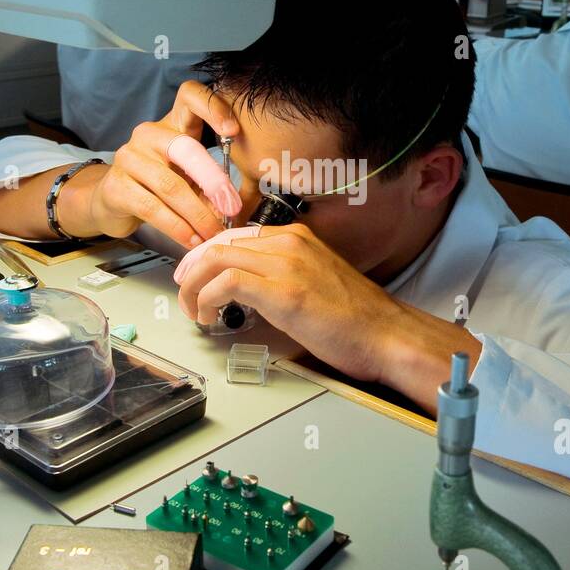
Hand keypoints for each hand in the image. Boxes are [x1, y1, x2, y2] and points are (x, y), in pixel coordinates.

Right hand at [80, 80, 239, 247]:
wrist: (111, 201)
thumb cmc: (156, 185)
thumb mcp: (188, 178)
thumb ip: (209, 186)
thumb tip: (230, 206)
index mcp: (171, 123)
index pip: (189, 95)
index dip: (213, 107)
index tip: (233, 131)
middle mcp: (147, 134)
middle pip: (185, 148)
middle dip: (214, 181)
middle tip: (232, 207)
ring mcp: (128, 158)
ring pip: (170, 186)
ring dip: (197, 215)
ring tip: (214, 233)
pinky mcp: (116, 187)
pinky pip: (153, 209)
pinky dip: (177, 228)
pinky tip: (191, 239)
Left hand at [175, 222, 480, 400]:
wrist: (386, 334)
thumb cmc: (357, 319)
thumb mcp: (315, 283)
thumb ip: (283, 277)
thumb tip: (250, 291)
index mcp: (297, 238)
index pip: (235, 235)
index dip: (206, 255)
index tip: (194, 274)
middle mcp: (289, 243)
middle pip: (219, 243)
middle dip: (191, 269)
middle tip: (183, 292)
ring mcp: (286, 264)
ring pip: (216, 259)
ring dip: (194, 287)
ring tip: (193, 310)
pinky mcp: (283, 290)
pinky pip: (227, 283)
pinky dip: (208, 299)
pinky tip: (210, 317)